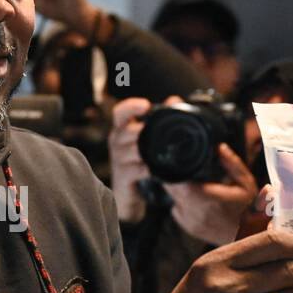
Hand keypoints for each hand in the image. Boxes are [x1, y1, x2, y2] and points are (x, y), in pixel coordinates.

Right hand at [108, 96, 154, 222]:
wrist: (130, 193)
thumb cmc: (139, 161)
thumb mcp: (148, 138)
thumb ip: (160, 117)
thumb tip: (175, 99)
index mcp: (123, 129)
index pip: (120, 112)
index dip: (131, 106)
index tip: (146, 105)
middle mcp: (117, 142)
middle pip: (126, 130)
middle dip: (141, 131)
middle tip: (156, 134)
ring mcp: (118, 160)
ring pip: (133, 150)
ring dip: (146, 151)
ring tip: (159, 153)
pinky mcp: (122, 177)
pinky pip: (136, 170)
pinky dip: (148, 169)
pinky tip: (155, 169)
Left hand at [165, 143, 257, 245]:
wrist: (248, 236)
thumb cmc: (248, 210)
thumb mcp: (245, 183)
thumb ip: (232, 164)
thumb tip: (220, 147)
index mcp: (205, 196)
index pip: (175, 180)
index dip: (172, 169)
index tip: (176, 161)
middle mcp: (193, 210)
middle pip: (170, 188)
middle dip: (175, 177)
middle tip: (185, 170)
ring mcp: (189, 221)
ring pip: (172, 199)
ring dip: (179, 191)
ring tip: (195, 186)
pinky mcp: (188, 227)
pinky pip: (177, 210)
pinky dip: (182, 203)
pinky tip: (196, 200)